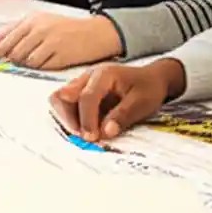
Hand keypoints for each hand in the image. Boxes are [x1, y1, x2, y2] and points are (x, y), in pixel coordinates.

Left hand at [0, 13, 121, 68]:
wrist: (96, 33)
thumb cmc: (68, 30)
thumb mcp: (44, 23)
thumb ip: (24, 33)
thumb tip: (2, 50)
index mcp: (32, 19)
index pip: (5, 34)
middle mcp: (38, 28)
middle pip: (11, 48)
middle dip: (1, 60)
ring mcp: (48, 40)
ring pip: (23, 59)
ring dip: (20, 65)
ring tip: (23, 67)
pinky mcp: (59, 53)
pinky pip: (39, 65)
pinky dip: (36, 68)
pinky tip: (40, 67)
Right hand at [49, 59, 184, 141]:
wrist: (151, 79)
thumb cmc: (148, 88)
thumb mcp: (142, 103)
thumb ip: (123, 116)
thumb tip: (105, 133)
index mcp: (103, 74)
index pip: (86, 97)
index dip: (87, 119)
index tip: (91, 138)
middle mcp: (87, 77)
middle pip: (62, 96)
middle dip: (69, 118)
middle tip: (84, 136)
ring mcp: (82, 84)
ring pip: (60, 100)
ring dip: (68, 119)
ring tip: (84, 133)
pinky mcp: (81, 93)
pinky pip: (67, 105)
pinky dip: (72, 119)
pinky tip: (86, 129)